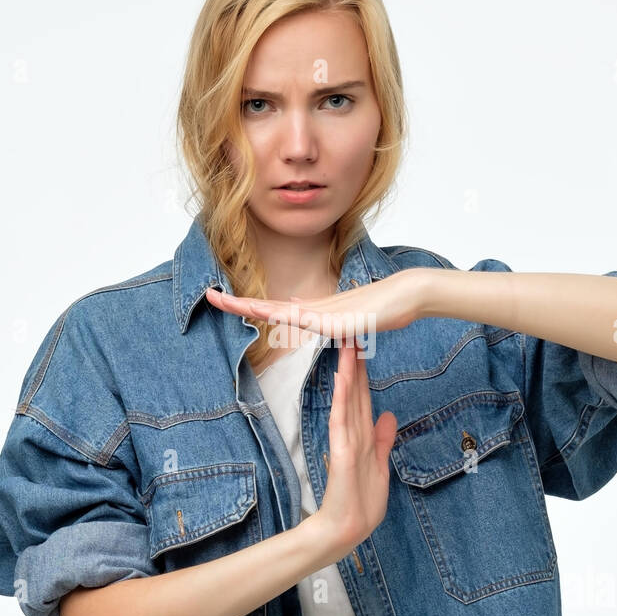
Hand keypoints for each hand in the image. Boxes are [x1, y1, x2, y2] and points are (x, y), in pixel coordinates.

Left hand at [204, 268, 429, 347]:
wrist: (408, 294)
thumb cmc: (379, 306)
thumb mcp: (342, 317)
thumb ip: (317, 315)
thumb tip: (292, 307)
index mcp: (311, 311)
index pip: (270, 309)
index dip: (244, 306)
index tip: (219, 299)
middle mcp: (313, 309)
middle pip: (268, 307)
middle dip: (237, 304)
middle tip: (208, 296)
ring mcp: (327, 314)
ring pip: (284, 312)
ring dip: (256, 309)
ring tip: (229, 303)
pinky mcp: (344, 321)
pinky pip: (314, 321)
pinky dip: (294, 318)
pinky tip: (277, 316)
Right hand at [313, 338, 396, 554]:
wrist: (345, 531)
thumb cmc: (360, 504)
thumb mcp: (380, 467)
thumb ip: (383, 441)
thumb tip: (389, 415)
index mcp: (362, 437)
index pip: (363, 398)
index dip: (364, 373)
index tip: (364, 347)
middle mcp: (352, 434)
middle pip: (354, 392)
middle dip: (355, 363)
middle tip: (353, 330)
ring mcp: (345, 441)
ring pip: (347, 399)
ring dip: (347, 372)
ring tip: (346, 344)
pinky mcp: (342, 453)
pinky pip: (341, 420)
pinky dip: (341, 398)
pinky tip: (341, 377)